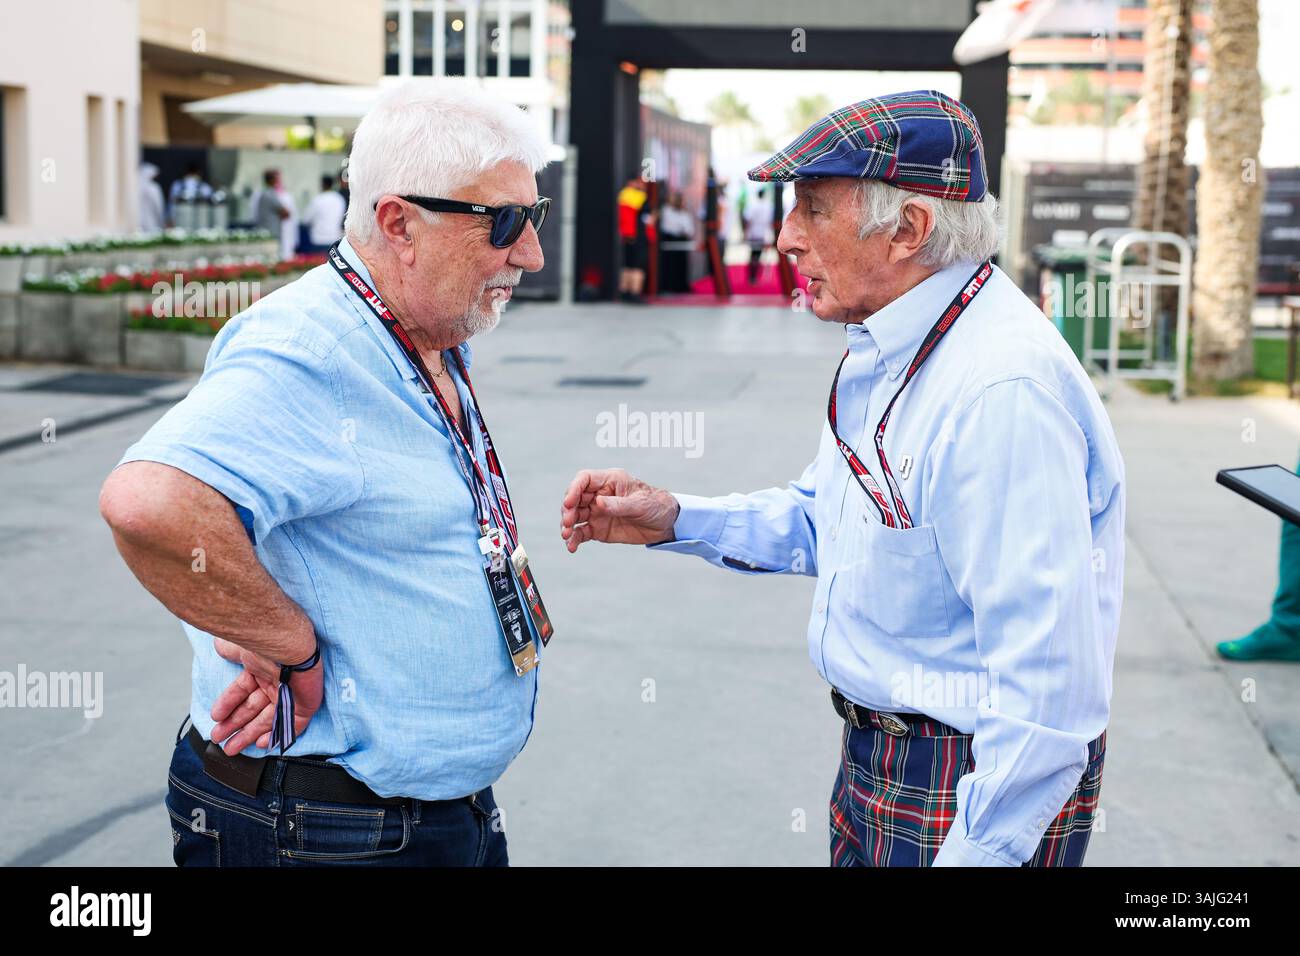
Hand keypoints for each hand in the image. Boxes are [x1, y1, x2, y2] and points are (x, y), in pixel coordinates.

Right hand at [210, 637, 322, 755]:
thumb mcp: (244, 649)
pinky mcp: (304, 706)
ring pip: (267, 721)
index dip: (227, 705)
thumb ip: (232, 650)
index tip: (215, 717)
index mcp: (261, 671)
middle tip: (218, 738)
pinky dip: (276, 736)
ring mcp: (290, 696)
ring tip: (231, 748)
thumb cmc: (270, 646)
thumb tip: (219, 645)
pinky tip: (261, 744)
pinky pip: (291, 725)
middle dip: (233, 725)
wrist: (294, 649)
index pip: (241, 692)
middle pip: (251, 710)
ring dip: (248, 735)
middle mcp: (275, 684)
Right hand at [560, 468, 679, 552]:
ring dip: (567, 525)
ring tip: (566, 536)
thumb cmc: (655, 505)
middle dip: (568, 510)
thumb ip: (618, 504)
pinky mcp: (598, 529)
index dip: (573, 489)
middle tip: (568, 523)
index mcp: (609, 481)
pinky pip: (581, 533)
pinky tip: (572, 547)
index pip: (584, 479)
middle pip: (575, 499)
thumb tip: (597, 503)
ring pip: (575, 516)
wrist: (666, 523)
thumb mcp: (639, 504)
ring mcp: (597, 512)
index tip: (569, 503)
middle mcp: (599, 495)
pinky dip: (574, 539)